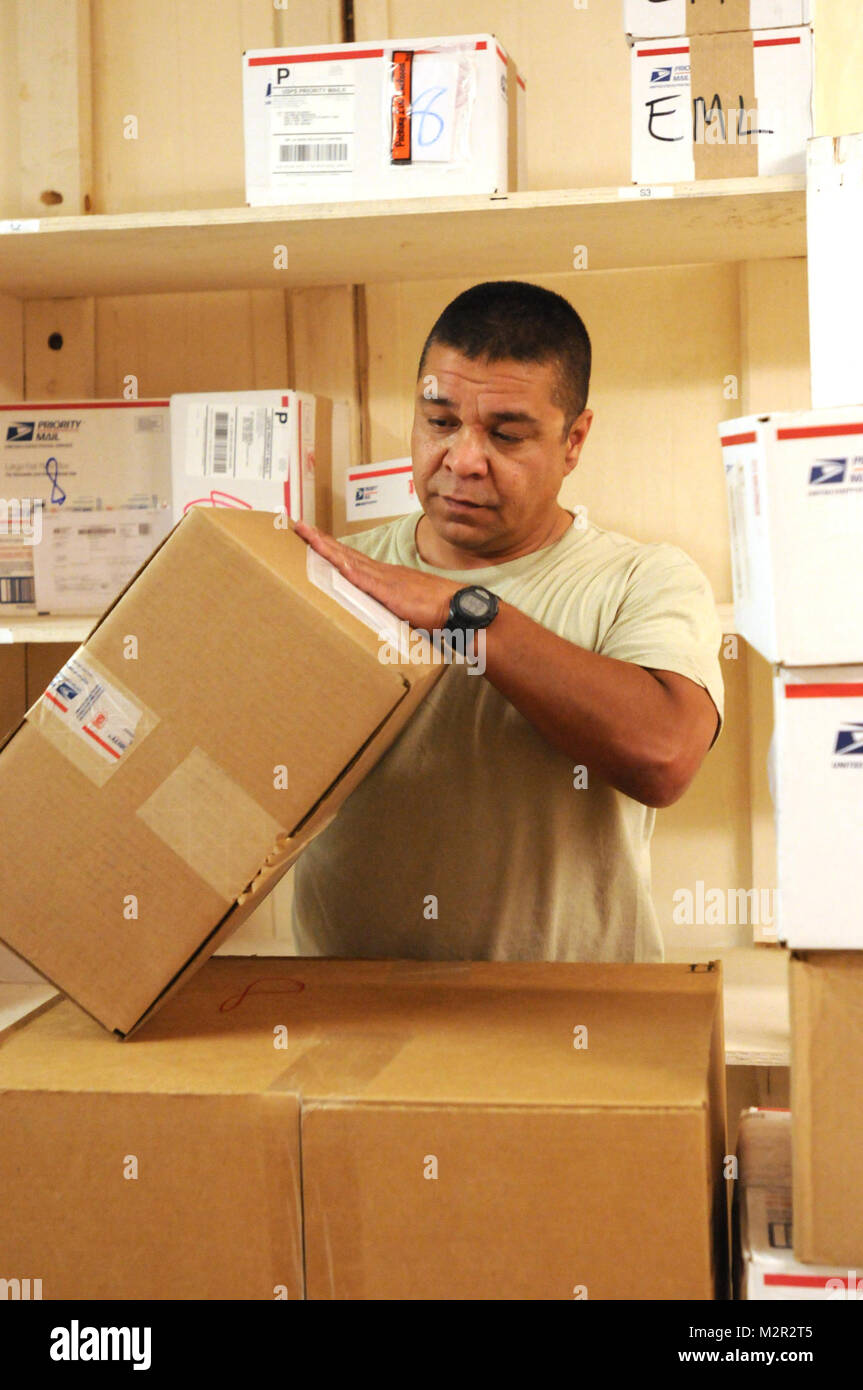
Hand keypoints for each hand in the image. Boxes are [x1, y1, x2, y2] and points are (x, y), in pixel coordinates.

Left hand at [293, 520, 459, 631]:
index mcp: (388, 578)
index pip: (354, 561)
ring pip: (346, 557)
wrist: (459, 609)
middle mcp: (382, 572)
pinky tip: (323, 553)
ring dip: (322, 545)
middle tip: (298, 526)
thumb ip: (396, 611)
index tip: (315, 540)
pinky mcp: (385, 589)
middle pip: (345, 552)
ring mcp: (383, 578)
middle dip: (320, 539)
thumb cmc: (441, 614)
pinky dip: (338, 561)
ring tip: (302, 531)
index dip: (334, 550)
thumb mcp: (412, 611)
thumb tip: (386, 621)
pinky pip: (356, 573)